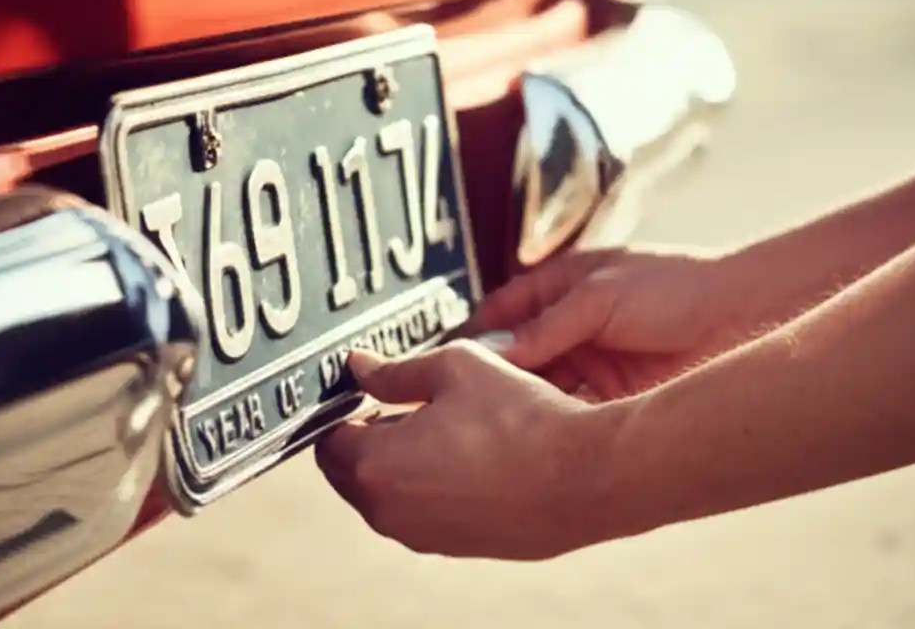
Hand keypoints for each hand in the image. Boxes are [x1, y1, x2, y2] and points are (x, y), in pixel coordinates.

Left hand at [316, 343, 625, 559]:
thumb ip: (395, 370)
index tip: (363, 389)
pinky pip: (419, 512)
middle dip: (362, 437)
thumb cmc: (521, 419)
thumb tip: (359, 367)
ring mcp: (421, 536)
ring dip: (395, 462)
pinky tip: (464, 455)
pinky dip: (425, 486)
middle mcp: (389, 512)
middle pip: (349, 471)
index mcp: (375, 466)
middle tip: (395, 404)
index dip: (343, 408)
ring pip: (385, 495)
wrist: (586, 477)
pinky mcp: (453, 547)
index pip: (328, 438)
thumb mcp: (454, 368)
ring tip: (437, 426)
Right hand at [460, 247, 738, 399]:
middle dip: (491, 376)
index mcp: (560, 287)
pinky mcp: (609, 396)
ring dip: (520, 401)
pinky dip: (550, 419)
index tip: (446, 361)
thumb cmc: (680, 286)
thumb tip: (498, 353)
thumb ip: (546, 327)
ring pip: (537, 387)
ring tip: (495, 420)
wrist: (745, 318)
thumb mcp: (599, 298)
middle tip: (464, 400)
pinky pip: (567, 410)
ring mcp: (589, 363)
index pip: (499, 312)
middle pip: (514, 356)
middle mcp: (569, 326)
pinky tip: (535, 431)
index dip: (472, 336)